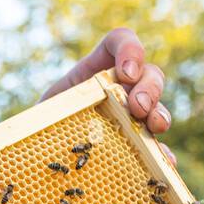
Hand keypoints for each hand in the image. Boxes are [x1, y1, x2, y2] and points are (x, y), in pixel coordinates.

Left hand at [40, 27, 176, 165]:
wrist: (42, 157)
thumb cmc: (38, 128)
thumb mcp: (41, 114)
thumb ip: (46, 108)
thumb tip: (41, 124)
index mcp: (96, 70)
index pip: (120, 42)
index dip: (130, 50)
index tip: (126, 73)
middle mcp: (120, 88)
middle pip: (148, 74)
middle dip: (148, 88)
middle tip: (138, 107)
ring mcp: (131, 115)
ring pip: (157, 104)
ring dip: (160, 113)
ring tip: (154, 126)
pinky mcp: (135, 143)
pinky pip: (155, 145)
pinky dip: (162, 152)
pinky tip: (164, 161)